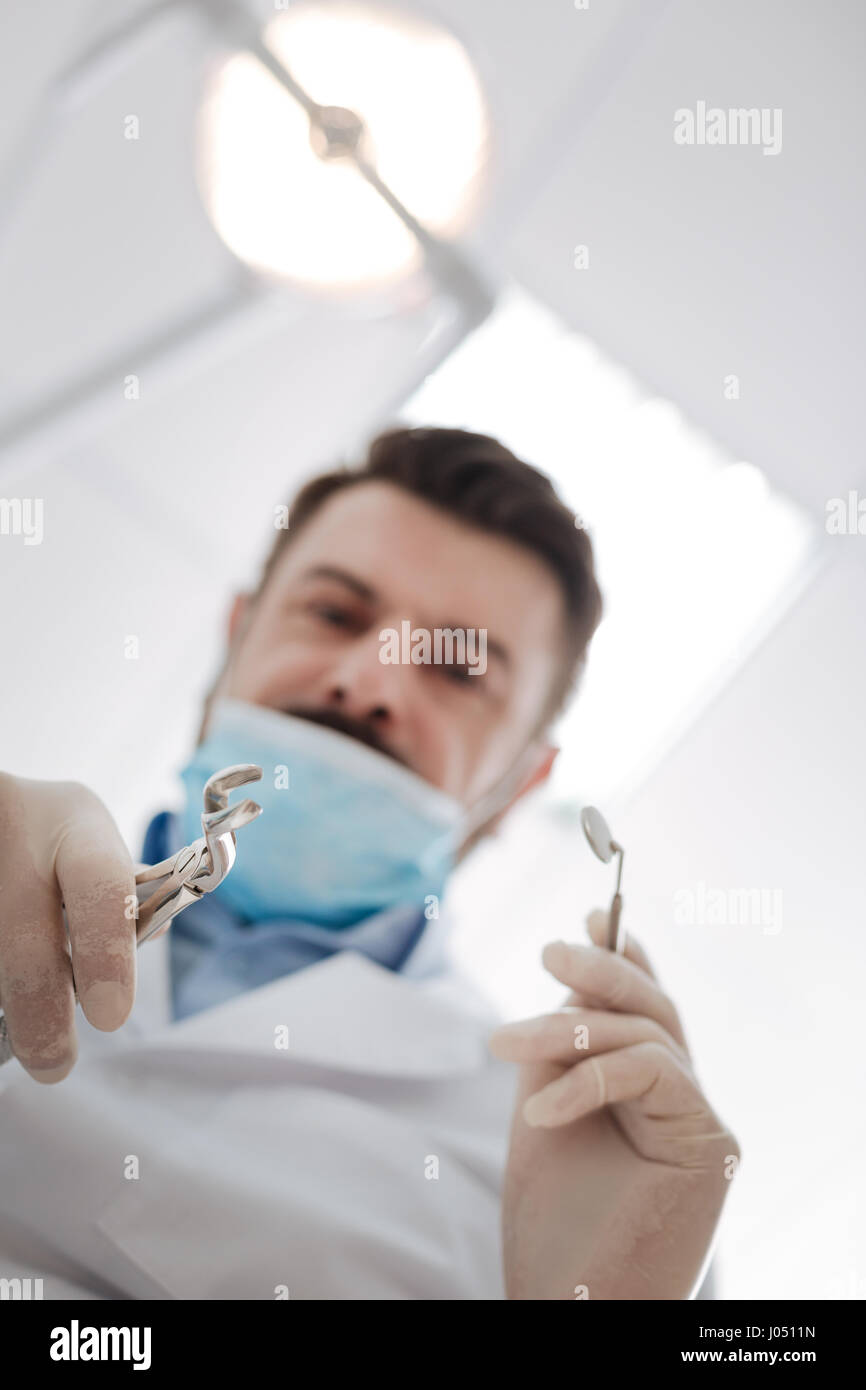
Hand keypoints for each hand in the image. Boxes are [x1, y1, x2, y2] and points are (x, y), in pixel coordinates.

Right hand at [0, 772, 137, 1082]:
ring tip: (19, 1029)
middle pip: (24, 942)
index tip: (111, 1018)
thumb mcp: (94, 854)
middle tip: (54, 1065)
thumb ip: (117, 906)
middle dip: (39, 1018)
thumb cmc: (57, 844)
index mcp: (76, 824)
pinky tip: (3, 996)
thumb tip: (133, 965)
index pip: (100, 886)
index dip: (107, 954)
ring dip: (7, 1002)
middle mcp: (16, 829)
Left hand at [488, 910, 740, 1299]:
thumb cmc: (553, 1222)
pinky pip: (657, 1071)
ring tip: (504, 1044)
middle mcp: (681, 1102)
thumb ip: (561, 1043)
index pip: (645, 1008)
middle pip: (655, 1008)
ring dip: (573, 1025)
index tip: (593, 911)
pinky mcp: (713, 1146)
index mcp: (643, 1092)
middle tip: (549, 949)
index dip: (624, 954)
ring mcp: (701, 1123)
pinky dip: (592, 1076)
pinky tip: (542, 1109)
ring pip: (652, 1031)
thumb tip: (569, 969)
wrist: (568, 1304)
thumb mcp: (544, 1105)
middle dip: (602, 968)